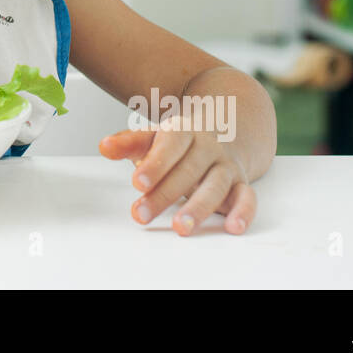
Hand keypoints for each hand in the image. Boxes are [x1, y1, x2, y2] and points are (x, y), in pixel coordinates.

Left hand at [99, 114, 256, 235]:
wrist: (226, 124)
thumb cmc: (181, 139)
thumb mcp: (155, 136)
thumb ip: (130, 143)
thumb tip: (104, 146)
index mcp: (185, 131)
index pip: (171, 144)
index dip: (155, 164)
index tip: (138, 182)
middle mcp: (208, 148)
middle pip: (188, 170)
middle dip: (164, 194)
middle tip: (142, 213)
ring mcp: (225, 166)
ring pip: (215, 185)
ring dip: (199, 207)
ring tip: (181, 227)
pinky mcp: (240, 184)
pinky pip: (247, 197)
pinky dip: (243, 212)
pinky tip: (233, 227)